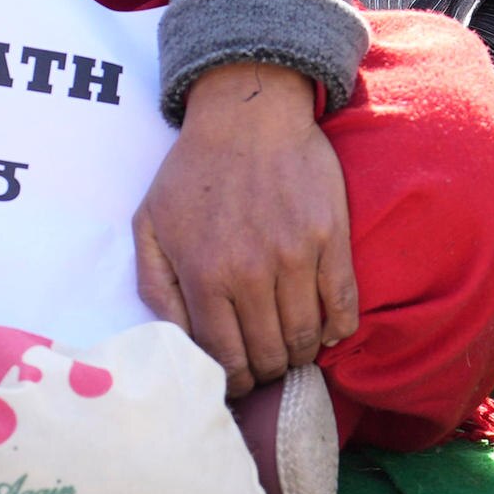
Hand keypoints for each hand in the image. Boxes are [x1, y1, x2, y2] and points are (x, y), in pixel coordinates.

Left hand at [130, 62, 354, 392]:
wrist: (247, 112)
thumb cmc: (194, 171)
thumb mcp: (149, 225)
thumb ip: (155, 289)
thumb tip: (176, 343)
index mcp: (205, 274)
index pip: (224, 358)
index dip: (232, 380)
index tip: (237, 381)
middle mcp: (251, 272)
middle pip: (268, 355)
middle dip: (265, 372)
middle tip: (264, 366)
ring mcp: (296, 256)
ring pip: (305, 338)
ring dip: (299, 354)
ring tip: (291, 348)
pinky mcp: (330, 238)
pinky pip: (343, 306)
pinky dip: (338, 330)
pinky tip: (327, 330)